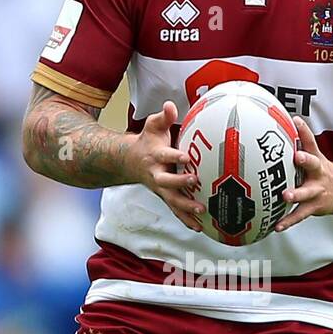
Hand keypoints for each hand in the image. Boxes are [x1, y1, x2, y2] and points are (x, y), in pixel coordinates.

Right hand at [126, 101, 204, 231]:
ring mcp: (161, 189)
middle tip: (194, 182)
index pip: (166, 156)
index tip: (187, 157)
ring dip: (186, 208)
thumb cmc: (148, 142)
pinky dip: (186, 220)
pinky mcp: (166, 198)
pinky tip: (199, 228)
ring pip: (173, 201)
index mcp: (155, 156)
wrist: (131, 162)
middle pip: (167, 182)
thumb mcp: (153, 126)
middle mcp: (157, 175)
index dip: (175, 157)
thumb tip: (170, 105)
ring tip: (201, 212)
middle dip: (180, 184)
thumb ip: (163, 117)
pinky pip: (176, 211)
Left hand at [274, 118, 332, 230]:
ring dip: (296, 194)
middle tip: (297, 156)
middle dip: (305, 160)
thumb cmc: (322, 172)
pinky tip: (277, 225)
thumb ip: (300, 141)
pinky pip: (299, 215)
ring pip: (306, 193)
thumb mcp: (314, 155)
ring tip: (286, 196)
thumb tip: (285, 121)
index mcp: (316, 160)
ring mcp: (316, 191)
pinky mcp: (313, 207)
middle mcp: (317, 174)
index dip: (304, 130)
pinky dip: (288, 221)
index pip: (310, 141)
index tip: (296, 121)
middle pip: (313, 164)